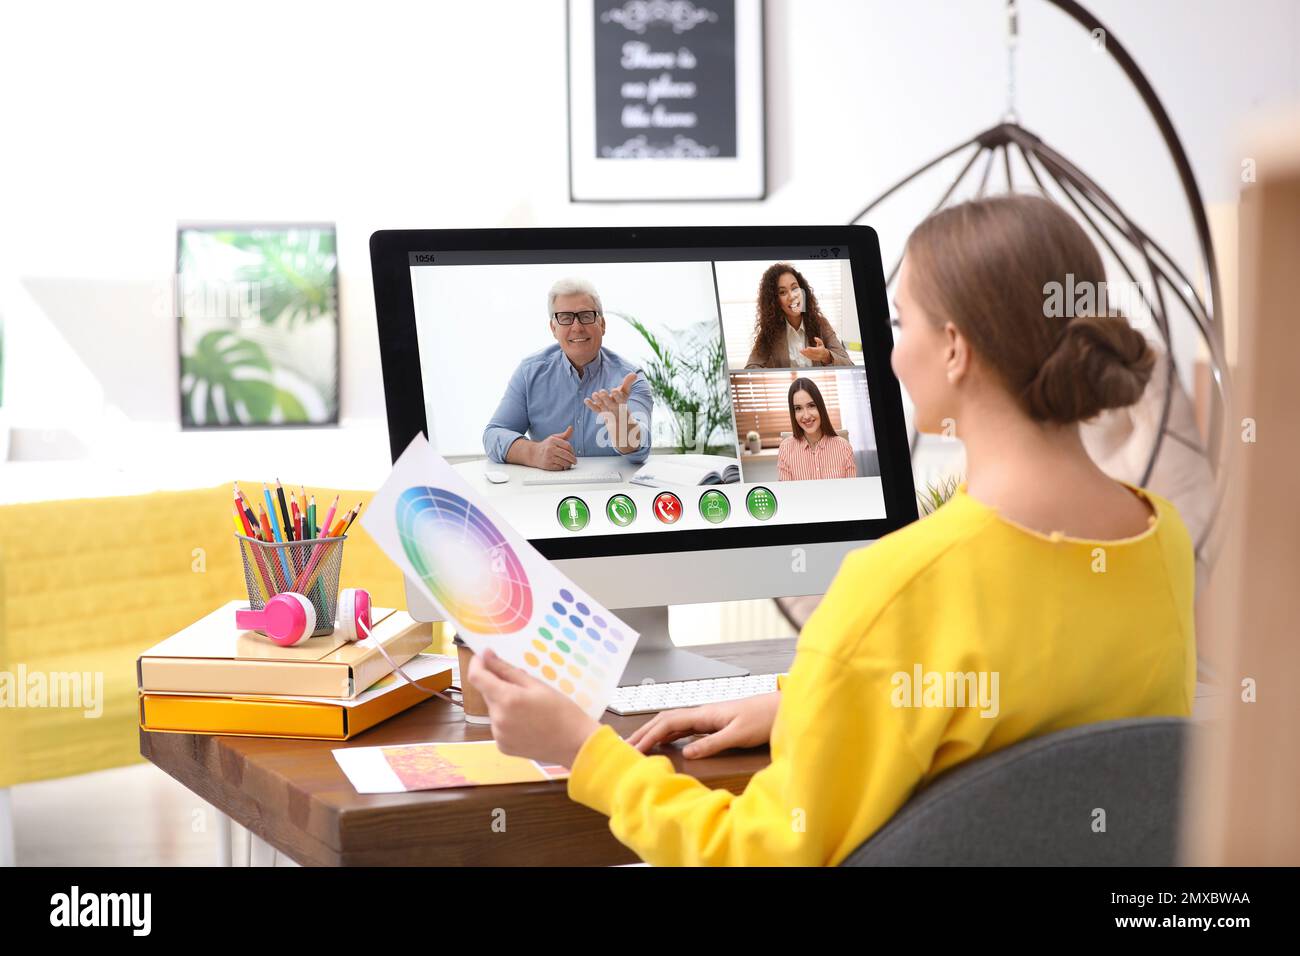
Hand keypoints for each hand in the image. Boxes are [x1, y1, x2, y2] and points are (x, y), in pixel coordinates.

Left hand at [467, 648, 601, 767]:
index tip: (483, 656)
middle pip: (487, 693)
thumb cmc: (561, 710)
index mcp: (507, 699)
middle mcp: (498, 718)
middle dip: (497, 684)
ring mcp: (499, 735)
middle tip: (521, 684)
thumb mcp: (537, 685)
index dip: (477, 664)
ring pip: (493, 709)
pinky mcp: (502, 746)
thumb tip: (486, 656)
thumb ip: (507, 670)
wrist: (575, 744)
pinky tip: (526, 722)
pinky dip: (507, 719)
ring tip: (528, 707)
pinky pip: (499, 726)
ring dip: (503, 702)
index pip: (477, 677)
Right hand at [531, 425, 575, 469]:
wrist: (534, 454)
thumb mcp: (554, 438)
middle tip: (574, 461)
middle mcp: (550, 448)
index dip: (572, 450)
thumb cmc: (546, 446)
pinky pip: (560, 467)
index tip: (573, 453)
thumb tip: (571, 428)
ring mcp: (549, 457)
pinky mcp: (548, 465)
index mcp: (553, 440)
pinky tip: (562, 465)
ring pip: (564, 462)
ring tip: (568, 463)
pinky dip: (563, 467)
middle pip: (567, 455)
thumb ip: (564, 434)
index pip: (567, 446)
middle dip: (573, 459)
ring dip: (568, 464)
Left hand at [583, 372, 640, 454]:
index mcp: (622, 403)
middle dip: (606, 398)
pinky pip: (595, 409)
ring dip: (598, 400)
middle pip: (611, 404)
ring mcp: (606, 410)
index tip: (614, 390)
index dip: (617, 396)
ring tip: (594, 394)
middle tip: (602, 391)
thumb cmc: (621, 400)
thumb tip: (634, 374)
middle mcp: (614, 408)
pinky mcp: (600, 411)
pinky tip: (586, 400)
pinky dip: (590, 405)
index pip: (621, 400)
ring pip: (602, 407)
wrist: (618, 418)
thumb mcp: (626, 392)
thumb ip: (628, 382)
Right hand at [625, 691, 780, 758]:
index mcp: (705, 714)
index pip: (669, 722)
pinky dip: (670, 736)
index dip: (650, 735)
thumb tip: (688, 753)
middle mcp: (703, 713)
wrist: (782, 708)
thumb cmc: (764, 718)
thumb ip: (713, 743)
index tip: (634, 748)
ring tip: (639, 745)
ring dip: (655, 733)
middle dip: (645, 732)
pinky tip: (665, 743)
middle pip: (666, 721)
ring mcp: (708, 718)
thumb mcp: (739, 734)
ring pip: (674, 724)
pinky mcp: (714, 723)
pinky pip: (685, 729)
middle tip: (626, 747)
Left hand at [799, 337, 830, 363]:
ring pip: (810, 356)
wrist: (824, 356)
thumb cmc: (822, 348)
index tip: (807, 347)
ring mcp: (816, 357)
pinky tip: (802, 353)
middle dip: (806, 351)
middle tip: (801, 349)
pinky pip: (809, 357)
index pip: (815, 350)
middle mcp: (818, 355)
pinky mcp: (813, 359)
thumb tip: (814, 338)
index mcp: (821, 350)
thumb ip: (818, 340)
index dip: (811, 349)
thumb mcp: (821, 344)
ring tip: (800, 351)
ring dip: (805, 353)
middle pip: (811, 353)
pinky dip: (805, 355)